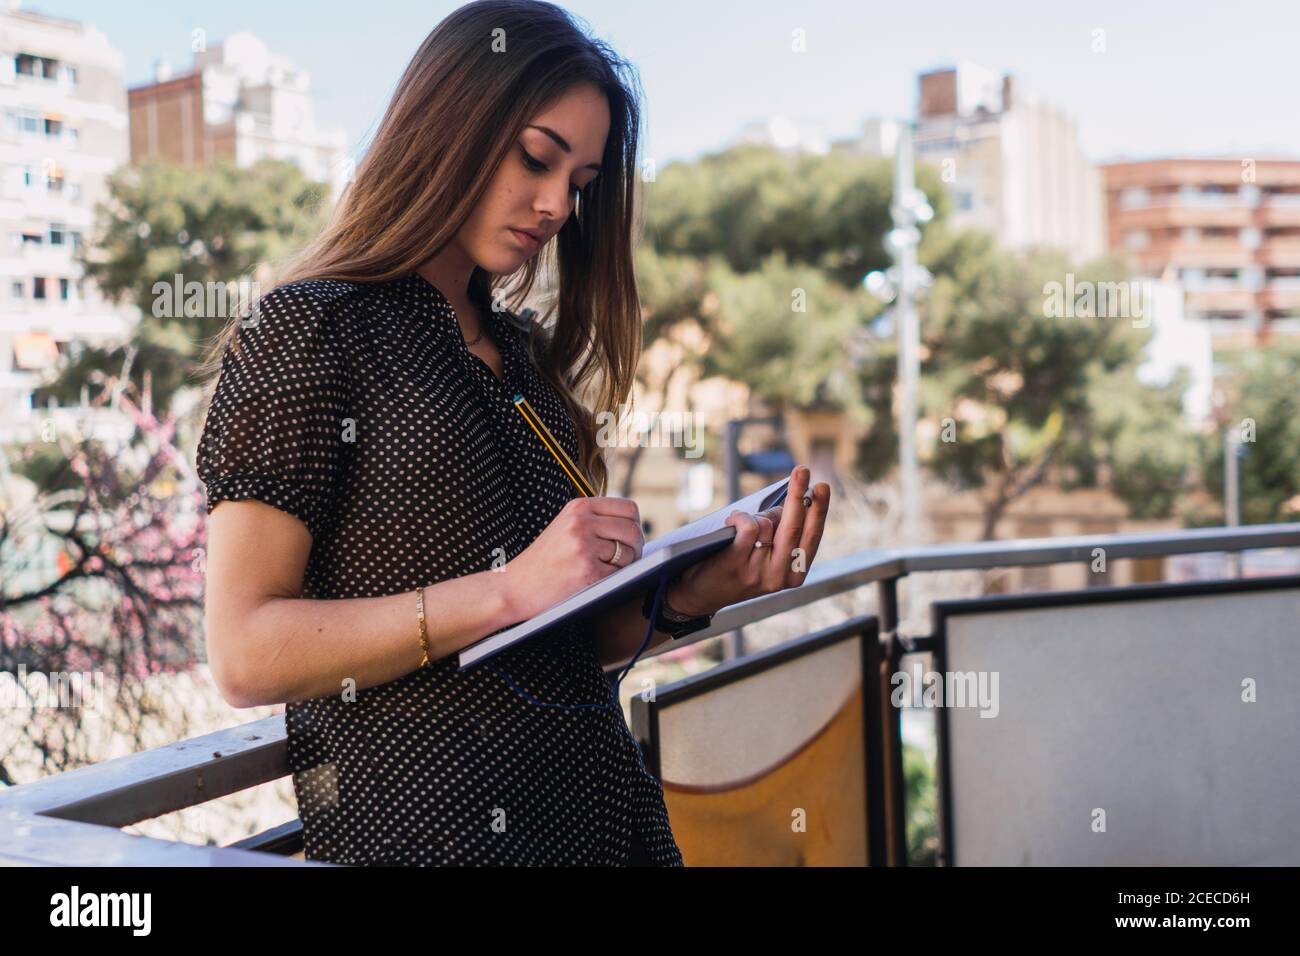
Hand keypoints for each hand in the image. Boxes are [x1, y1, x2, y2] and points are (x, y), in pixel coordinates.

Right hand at [504, 496, 643, 620]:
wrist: (514, 586)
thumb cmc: (544, 560)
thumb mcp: (565, 526)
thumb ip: (595, 520)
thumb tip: (636, 528)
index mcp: (578, 507)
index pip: (628, 508)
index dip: (634, 525)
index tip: (628, 538)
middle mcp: (581, 523)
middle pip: (633, 530)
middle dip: (635, 547)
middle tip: (627, 559)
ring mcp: (584, 547)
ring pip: (629, 553)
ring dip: (625, 565)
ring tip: (606, 570)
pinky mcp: (587, 571)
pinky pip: (619, 574)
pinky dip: (614, 580)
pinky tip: (595, 580)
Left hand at [668, 465, 830, 616]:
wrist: (700, 595)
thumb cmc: (737, 568)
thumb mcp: (768, 558)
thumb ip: (782, 535)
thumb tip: (793, 502)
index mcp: (794, 574)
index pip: (812, 536)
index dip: (818, 510)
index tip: (821, 486)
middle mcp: (780, 576)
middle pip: (795, 526)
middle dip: (799, 494)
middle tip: (803, 469)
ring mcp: (758, 572)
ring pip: (767, 524)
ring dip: (756, 515)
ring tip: (741, 525)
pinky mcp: (737, 564)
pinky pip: (749, 526)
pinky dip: (741, 517)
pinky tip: (732, 522)